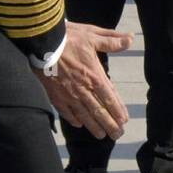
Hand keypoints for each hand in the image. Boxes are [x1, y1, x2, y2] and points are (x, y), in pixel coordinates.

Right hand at [32, 22, 132, 137]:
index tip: (124, 120)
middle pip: (99, 111)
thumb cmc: (67, 38)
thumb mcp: (92, 36)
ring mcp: (68, 94)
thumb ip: (112, 41)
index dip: (118, 110)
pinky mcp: (54, 95)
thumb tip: (130, 39)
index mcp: (94, 76)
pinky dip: (73, 119)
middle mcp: (83, 89)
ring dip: (94, 126)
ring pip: (84, 115)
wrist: (41, 42)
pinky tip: (79, 125)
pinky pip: (65, 111)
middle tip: (117, 134)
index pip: (110, 98)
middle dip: (109, 124)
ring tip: (101, 136)